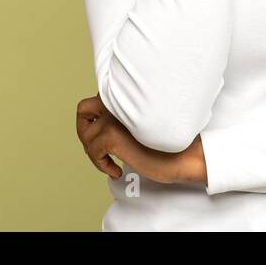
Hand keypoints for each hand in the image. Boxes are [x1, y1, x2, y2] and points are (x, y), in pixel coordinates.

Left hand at [76, 94, 206, 185]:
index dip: (93, 121)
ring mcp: (113, 117)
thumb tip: (94, 127)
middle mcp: (117, 100)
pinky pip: (93, 152)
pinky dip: (102, 165)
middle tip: (99, 149)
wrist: (183, 154)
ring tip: (112, 162)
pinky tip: (117, 170)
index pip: (94, 100)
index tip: (104, 137)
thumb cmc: (165, 141)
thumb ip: (120, 116)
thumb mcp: (139, 122)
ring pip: (86, 137)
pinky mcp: (112, 136)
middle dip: (85, 132)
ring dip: (95, 154)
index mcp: (124, 94)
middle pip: (82, 111)